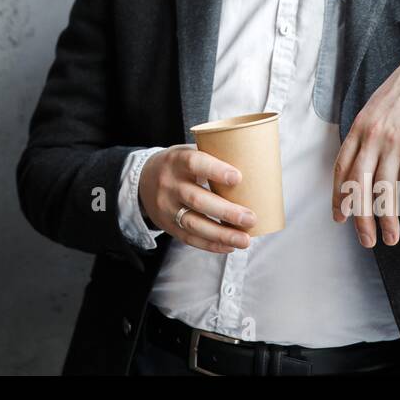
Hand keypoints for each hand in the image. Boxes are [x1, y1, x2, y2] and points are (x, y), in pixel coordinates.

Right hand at [137, 145, 255, 252]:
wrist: (142, 180)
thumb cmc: (179, 165)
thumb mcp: (188, 152)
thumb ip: (213, 159)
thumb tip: (256, 168)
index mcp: (177, 161)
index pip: (194, 163)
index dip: (216, 170)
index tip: (238, 178)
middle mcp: (169, 184)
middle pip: (197, 199)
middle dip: (226, 211)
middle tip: (250, 218)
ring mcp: (167, 207)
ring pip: (194, 223)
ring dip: (222, 234)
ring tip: (245, 240)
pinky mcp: (168, 225)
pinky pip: (189, 238)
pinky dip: (211, 245)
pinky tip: (229, 246)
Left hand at [331, 52, 399, 246]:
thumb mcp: (376, 111)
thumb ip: (368, 136)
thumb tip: (363, 167)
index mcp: (359, 128)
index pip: (341, 168)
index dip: (339, 196)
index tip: (339, 217)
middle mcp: (372, 136)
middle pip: (359, 184)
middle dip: (360, 216)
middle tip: (365, 240)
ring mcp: (394, 140)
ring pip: (384, 188)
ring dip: (387, 217)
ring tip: (391, 238)